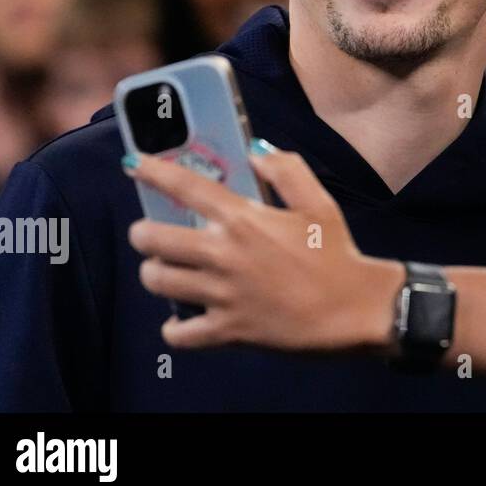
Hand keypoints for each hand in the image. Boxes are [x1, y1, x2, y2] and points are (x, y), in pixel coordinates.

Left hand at [124, 141, 403, 351]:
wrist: (353, 309)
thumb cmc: (337, 254)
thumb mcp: (319, 204)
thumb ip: (287, 171)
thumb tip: (256, 151)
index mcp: (243, 219)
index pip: (186, 187)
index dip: (153, 170)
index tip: (133, 163)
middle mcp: (223, 255)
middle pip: (152, 239)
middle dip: (144, 233)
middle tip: (152, 234)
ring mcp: (221, 294)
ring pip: (157, 281)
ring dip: (155, 273)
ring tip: (166, 270)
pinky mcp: (226, 330)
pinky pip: (179, 334)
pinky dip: (175, 328)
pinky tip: (182, 320)